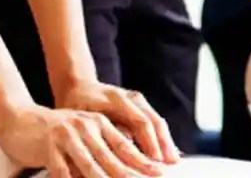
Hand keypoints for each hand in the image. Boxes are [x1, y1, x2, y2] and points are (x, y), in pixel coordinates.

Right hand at [0, 103, 164, 177]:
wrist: (19, 118)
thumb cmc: (53, 131)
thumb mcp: (82, 132)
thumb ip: (101, 145)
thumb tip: (125, 165)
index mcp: (98, 123)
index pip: (125, 145)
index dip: (141, 160)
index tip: (158, 172)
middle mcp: (86, 127)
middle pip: (112, 157)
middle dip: (131, 175)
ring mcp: (67, 136)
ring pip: (91, 165)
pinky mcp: (49, 147)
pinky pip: (63, 171)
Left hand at [57, 81, 179, 165]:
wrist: (79, 87)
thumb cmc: (76, 105)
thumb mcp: (82, 118)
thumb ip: (102, 130)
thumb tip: (124, 146)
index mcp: (117, 98)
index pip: (140, 122)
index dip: (149, 142)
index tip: (155, 160)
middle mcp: (132, 98)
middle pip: (154, 121)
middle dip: (164, 143)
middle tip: (171, 163)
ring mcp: (138, 101)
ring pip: (157, 122)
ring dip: (166, 142)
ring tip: (174, 160)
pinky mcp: (140, 107)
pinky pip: (154, 123)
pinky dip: (161, 138)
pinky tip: (167, 152)